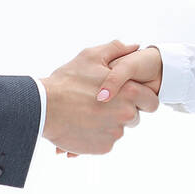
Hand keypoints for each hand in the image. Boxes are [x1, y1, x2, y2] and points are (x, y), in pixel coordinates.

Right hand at [42, 40, 159, 156]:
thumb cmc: (67, 81)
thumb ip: (116, 49)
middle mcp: (127, 115)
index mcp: (130, 92)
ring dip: (108, 123)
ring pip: (119, 129)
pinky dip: (97, 135)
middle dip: (122, 110)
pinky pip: (106, 141)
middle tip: (100, 103)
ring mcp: (116, 133)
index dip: (140, 98)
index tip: (126, 96)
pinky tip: (82, 125)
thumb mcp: (91, 56)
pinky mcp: (104, 148)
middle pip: (134, 116)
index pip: (151, 101)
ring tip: (87, 113)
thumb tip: (135, 46)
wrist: (44, 107)